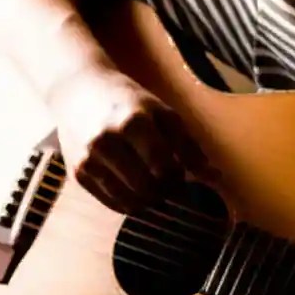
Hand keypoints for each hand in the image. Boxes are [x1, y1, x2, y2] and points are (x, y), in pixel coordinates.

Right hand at [46, 63, 216, 213]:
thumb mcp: (163, 113)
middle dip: (165, 191)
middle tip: (169, 184)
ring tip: (154, 187)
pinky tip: (136, 190)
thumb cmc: (129, 101)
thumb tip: (216, 177)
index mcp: (133, 123)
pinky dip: (129, 203)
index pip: (165, 167)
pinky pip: (111, 203)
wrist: (78, 90)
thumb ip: (189, 146)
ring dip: (149, 201)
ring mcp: (89, 160)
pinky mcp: (78, 173)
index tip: (180, 173)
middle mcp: (107, 142)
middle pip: (147, 187)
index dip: (178, 177)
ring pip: (129, 201)